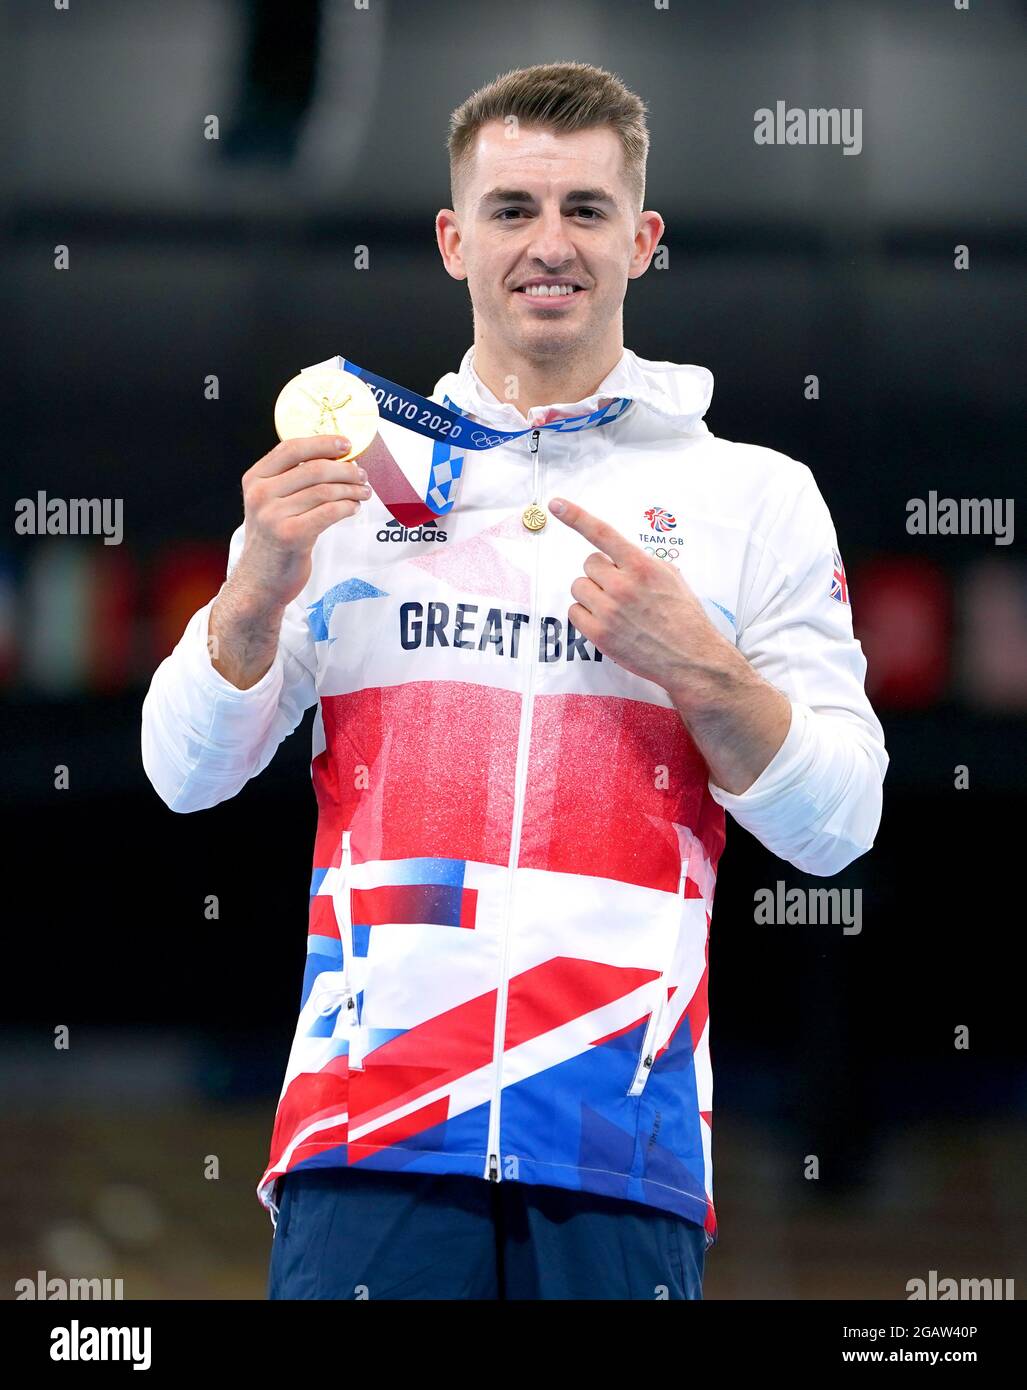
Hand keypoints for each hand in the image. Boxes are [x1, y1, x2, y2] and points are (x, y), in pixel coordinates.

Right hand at [234, 435, 372, 609]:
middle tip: (362, 476)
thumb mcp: (269, 504)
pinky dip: (347, 507)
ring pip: (325, 491)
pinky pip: (329, 512)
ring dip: (351, 490)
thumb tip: (334, 458)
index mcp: (255, 479)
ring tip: (363, 493)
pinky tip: (353, 508)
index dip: (323, 443)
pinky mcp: (291, 535)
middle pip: (314, 469)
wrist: (259, 581)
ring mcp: (273, 515)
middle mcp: (260, 494)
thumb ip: (290, 480)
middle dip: (345, 470)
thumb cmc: (272, 540)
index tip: (346, 444)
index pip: (291, 448)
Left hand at [548, 496, 735, 701]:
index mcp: (642, 566)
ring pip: (579, 587)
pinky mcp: (599, 634)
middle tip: (620, 590)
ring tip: (614, 608)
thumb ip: (642, 563)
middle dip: (601, 574)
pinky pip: (574, 612)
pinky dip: (585, 615)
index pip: (603, 534)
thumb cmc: (684, 617)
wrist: (691, 658)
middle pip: (588, 564)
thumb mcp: (671, 578)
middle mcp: (623, 585)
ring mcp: (609, 611)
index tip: (555, 504)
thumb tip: (619, 556)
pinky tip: (606, 621)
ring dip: (592, 594)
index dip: (576, 516)